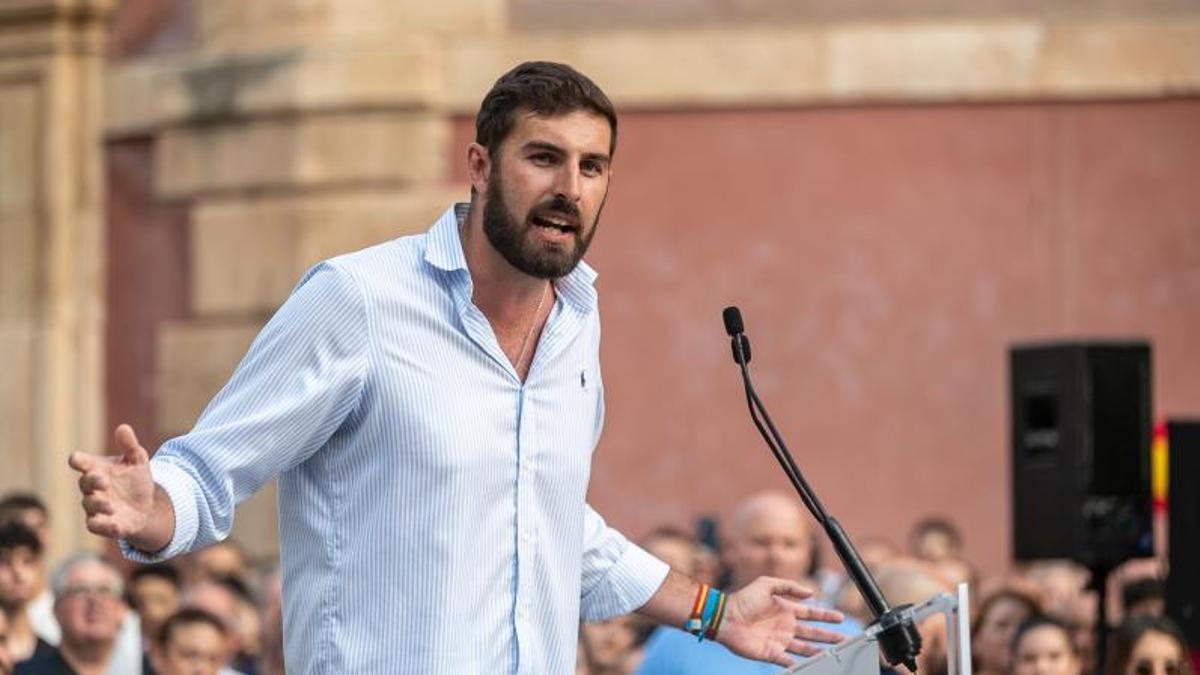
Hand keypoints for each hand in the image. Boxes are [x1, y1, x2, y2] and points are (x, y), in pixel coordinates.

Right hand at [68, 424, 155, 540]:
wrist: (148, 507)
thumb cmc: (137, 480)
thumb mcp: (138, 461)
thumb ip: (130, 445)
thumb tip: (123, 428)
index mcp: (97, 469)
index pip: (80, 462)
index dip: (78, 460)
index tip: (77, 460)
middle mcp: (93, 488)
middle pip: (84, 483)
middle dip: (92, 481)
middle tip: (103, 480)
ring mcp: (96, 506)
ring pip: (89, 505)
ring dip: (98, 504)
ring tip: (111, 505)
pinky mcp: (103, 524)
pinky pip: (95, 526)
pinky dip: (103, 526)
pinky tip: (114, 525)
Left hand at [717, 577, 845, 666]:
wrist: (725, 617)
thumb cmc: (743, 599)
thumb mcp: (766, 584)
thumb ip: (789, 586)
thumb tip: (811, 593)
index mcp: (785, 610)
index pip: (811, 614)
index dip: (826, 616)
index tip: (840, 618)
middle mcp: (785, 626)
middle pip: (812, 633)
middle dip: (828, 636)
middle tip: (843, 639)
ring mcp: (779, 640)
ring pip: (804, 648)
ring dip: (818, 650)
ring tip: (833, 653)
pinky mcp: (771, 653)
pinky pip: (789, 660)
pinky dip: (800, 663)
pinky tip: (813, 665)